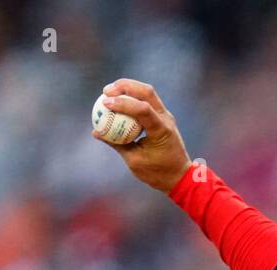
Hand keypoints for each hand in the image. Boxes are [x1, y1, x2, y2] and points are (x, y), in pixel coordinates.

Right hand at [94, 79, 192, 193]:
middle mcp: (166, 119)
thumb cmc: (158, 173)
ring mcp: (166, 116)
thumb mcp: (134, 161)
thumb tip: (96, 131)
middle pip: (147, 92)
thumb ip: (116, 144)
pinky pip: (147, 100)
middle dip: (125, 86)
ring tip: (109, 92)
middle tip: (106, 91)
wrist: (180, 176)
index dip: (123, 103)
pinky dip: (132, 97)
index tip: (105, 103)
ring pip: (148, 92)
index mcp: (161, 131)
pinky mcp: (162, 117)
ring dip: (128, 88)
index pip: (143, 109)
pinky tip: (118, 99)